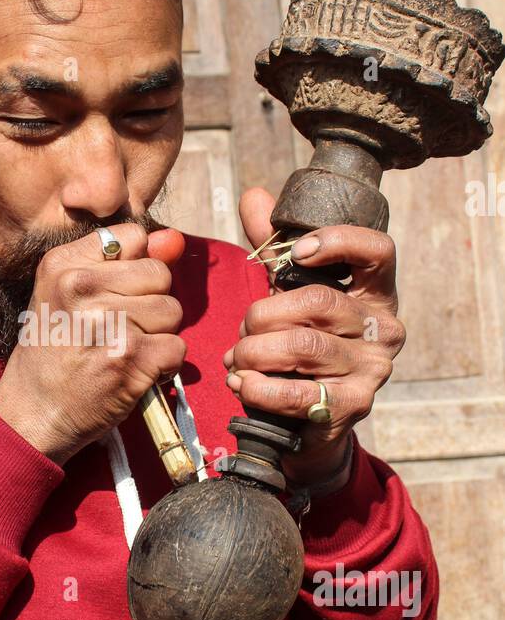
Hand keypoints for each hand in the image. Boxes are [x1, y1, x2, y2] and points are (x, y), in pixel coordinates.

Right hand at [0, 223, 187, 464]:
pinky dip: (164, 365)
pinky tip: (135, 371)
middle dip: (150, 302)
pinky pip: (177, 347)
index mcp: (64, 265)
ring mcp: (108, 323)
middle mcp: (83, 287)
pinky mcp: (130, 358)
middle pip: (159, 274)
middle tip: (119, 329)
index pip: (134, 237)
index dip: (135, 268)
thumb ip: (119, 264)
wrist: (32, 411)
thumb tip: (173, 240)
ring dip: (158, 334)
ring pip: (172, 310)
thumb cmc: (52, 352)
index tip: (114, 294)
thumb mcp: (66, 296)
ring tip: (125, 350)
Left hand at [224, 188, 405, 486]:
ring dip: (254, 351)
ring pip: (302, 345)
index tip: (295, 253)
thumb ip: (274, 248)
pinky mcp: (352, 407)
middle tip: (242, 330)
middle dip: (263, 313)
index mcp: (374, 292)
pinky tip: (242, 384)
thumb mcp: (289, 294)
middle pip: (318, 300)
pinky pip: (296, 392)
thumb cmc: (300, 345)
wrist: (308, 424)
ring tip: (237, 360)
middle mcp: (383, 328)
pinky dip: (258, 387)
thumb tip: (255, 195)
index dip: (337, 242)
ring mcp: (373, 370)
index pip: (378, 250)